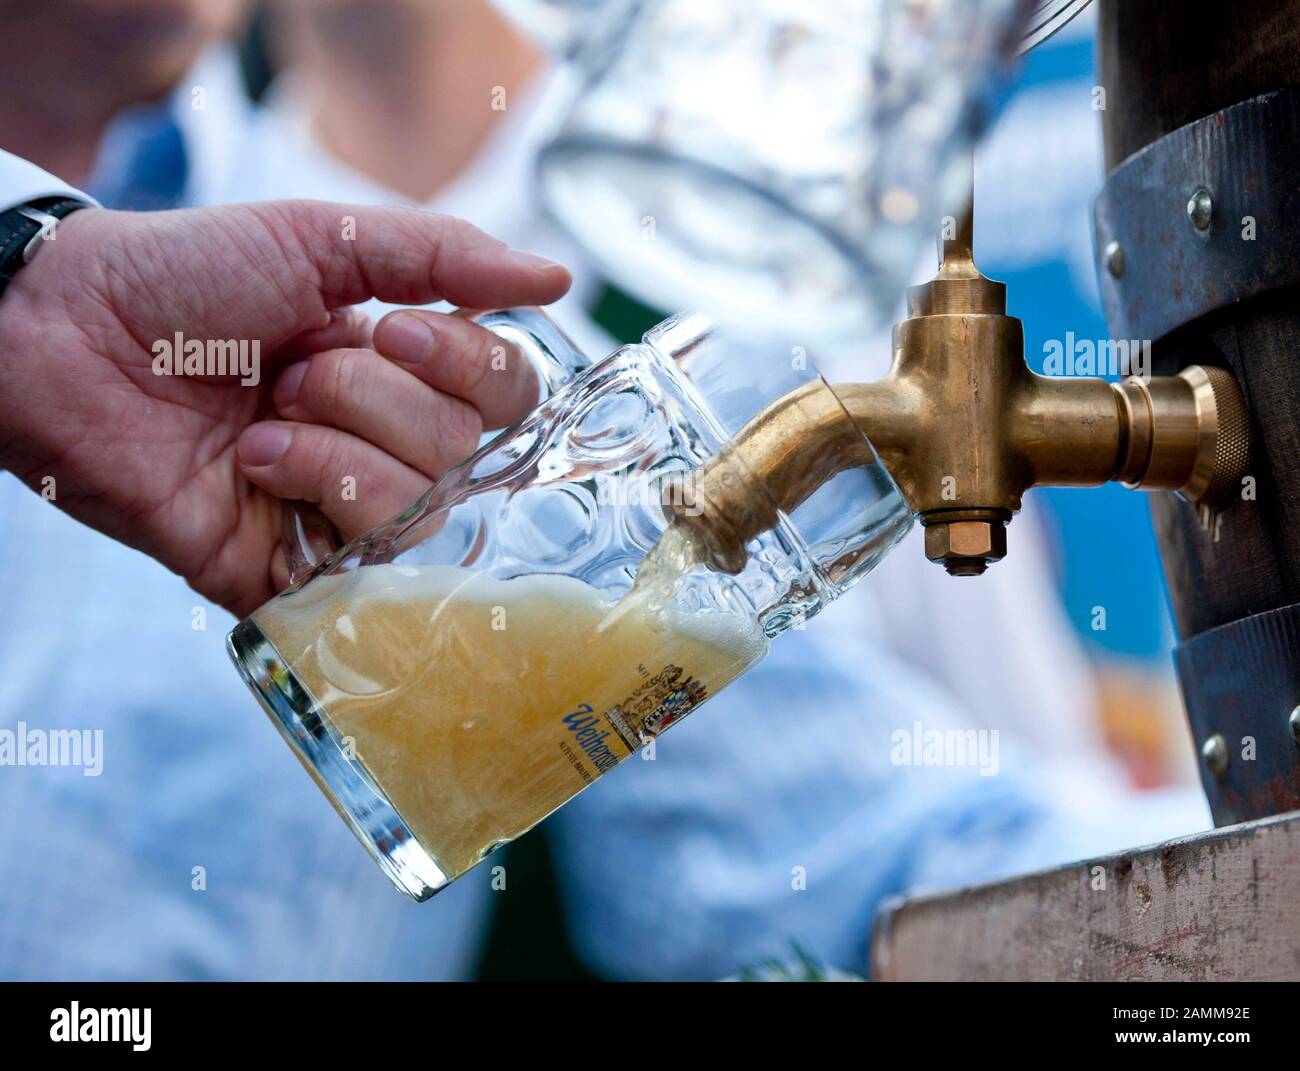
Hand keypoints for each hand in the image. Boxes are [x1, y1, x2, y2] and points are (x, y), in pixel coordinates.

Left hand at [0, 202, 569, 616]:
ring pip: (421, 509)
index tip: (393, 327)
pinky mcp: (288, 571)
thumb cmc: (187, 277)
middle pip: (466, 453)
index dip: (469, 368)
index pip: (507, 397)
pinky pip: (359, 566)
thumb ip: (443, 257)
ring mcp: (339, 513)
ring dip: (336, 446)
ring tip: (260, 422)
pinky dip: (314, 496)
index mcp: (405, 373)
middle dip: (375, 398)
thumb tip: (558, 275)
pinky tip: (252, 467)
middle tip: (292, 371)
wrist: (66, 332)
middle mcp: (385, 446)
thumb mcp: (322, 240)